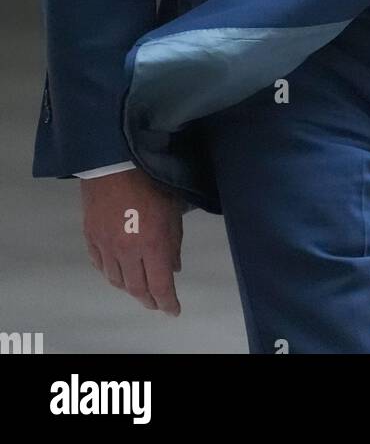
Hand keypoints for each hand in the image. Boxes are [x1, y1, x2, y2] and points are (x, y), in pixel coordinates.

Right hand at [81, 167, 183, 314]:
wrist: (114, 162)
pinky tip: (117, 272)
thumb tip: (173, 268)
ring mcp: (106, 246)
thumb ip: (174, 242)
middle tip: (157, 304)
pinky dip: (111, 274)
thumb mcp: (172, 209)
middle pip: (137, 288)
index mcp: (152, 244)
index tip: (174, 310)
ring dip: (130, 289)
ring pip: (116, 280)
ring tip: (139, 289)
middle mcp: (127, 251)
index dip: (167, 302)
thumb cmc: (151, 180)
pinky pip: (100, 266)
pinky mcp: (91, 237)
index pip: (159, 285)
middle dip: (149, 300)